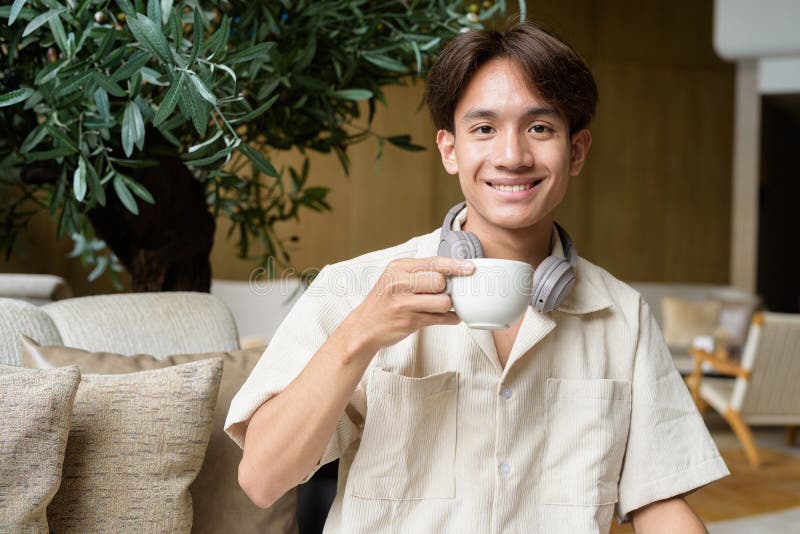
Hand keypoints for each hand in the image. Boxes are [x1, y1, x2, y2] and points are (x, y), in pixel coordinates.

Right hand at [343, 256, 473, 354]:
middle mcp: (399, 283)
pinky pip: (441, 319)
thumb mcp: (394, 278)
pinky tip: (448, 317)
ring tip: (440, 306)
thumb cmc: (384, 301)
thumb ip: (419, 272)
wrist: (364, 327)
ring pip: (443, 301)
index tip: (470, 267)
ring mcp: (404, 304)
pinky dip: (450, 319)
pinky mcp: (409, 322)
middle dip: (446, 288)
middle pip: (440, 281)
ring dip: (447, 305)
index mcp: (397, 268)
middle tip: (441, 293)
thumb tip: (454, 270)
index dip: (456, 264)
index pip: (433, 262)